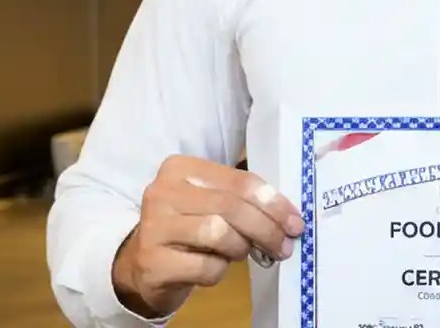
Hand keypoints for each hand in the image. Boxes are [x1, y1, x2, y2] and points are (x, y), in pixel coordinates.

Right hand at [111, 155, 303, 317]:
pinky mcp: (153, 261)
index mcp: (181, 168)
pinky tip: (214, 268)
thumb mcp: (211, 203)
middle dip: (266, 228)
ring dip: (240, 248)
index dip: (274, 203)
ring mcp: (154, 226)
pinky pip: (205, 266)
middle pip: (231, 207)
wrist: (143, 264)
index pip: (240, 181)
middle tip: (284, 246)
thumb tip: (289, 217)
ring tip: (241, 253)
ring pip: (219, 233)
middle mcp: (162, 191)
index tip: (295, 222)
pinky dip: (219, 271)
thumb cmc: (187, 227)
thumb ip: (243, 201)